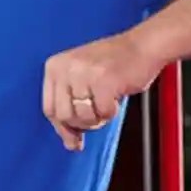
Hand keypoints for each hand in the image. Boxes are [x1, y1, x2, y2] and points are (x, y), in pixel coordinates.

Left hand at [42, 33, 166, 150]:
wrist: (141, 46)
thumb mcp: (81, 80)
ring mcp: (83, 74)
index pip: (49, 109)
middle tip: (97, 114)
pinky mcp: (103, 81)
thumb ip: (71, 108)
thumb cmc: (113, 64)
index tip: (74, 137)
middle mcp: (65, 68)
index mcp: (55, 66)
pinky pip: (103, 112)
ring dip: (98, 117)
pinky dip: (112, 111)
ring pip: (82, 117)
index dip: (63, 127)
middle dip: (82, 123)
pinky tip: (116, 97)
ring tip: (107, 102)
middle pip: (64, 116)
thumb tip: (70, 144)